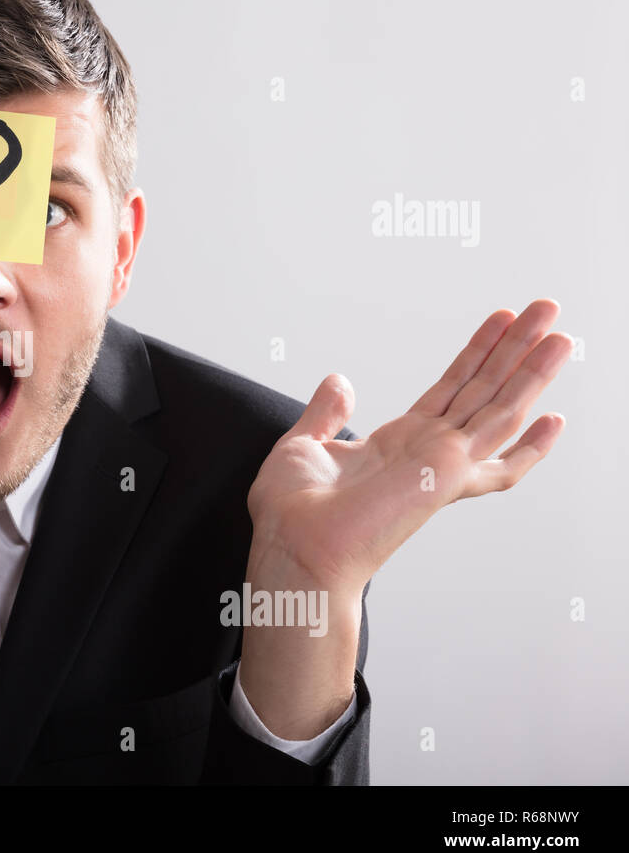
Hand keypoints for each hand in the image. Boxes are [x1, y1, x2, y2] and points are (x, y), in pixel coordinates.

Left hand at [247, 299, 571, 595]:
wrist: (295, 543)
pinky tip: (555, 418)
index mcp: (396, 445)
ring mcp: (441, 466)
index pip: (449, 390)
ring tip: (560, 332)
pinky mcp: (447, 475)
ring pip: (500, 409)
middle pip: (482, 390)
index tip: (500, 322)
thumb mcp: (303, 444)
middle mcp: (426, 454)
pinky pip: (499, 456)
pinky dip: (531, 442)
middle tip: (545, 309)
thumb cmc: (291, 512)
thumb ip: (326, 412)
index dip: (476, 355)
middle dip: (514, 349)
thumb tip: (340, 381)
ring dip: (532, 369)